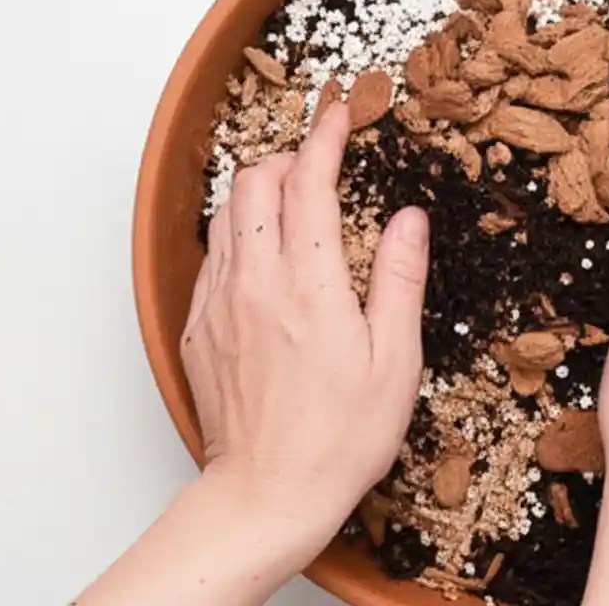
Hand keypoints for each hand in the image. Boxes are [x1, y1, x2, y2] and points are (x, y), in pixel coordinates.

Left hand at [80, 104, 429, 605]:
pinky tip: (266, 257)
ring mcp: (218, 304)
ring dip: (259, 191)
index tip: (340, 115)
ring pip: (226, 213)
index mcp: (310, 286)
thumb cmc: (340, 438)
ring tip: (294, 201)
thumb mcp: (396, 361)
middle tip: (321, 163)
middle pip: (254, 181)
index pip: (310, 183)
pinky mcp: (197, 327)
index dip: (325, 138)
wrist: (268, 493)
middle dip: (287, 157)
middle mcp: (255, 283)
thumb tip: (410, 219)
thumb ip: (400, 279)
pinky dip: (238, 234)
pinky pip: (213, 256)